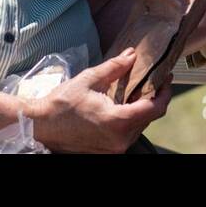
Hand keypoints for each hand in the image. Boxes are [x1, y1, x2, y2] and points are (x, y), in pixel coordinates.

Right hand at [26, 49, 170, 153]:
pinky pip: (127, 134)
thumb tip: (132, 55)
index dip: (164, 92)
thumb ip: (115, 67)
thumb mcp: (89, 79)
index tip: (166, 79)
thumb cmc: (60, 104)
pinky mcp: (106, 151)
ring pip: (139, 127)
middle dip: (153, 99)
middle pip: (149, 118)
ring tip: (137, 91)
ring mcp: (113, 149)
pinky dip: (129, 119)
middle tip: (153, 81)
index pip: (154, 108)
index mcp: (117, 121)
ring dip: (141, 109)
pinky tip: (123, 106)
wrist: (39, 126)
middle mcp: (119, 140)